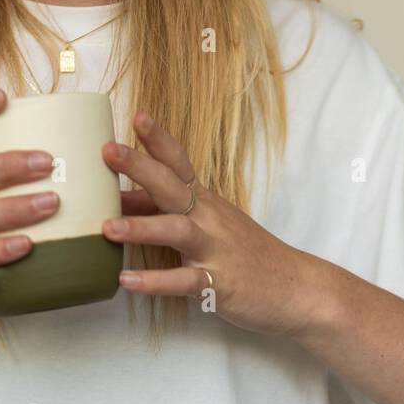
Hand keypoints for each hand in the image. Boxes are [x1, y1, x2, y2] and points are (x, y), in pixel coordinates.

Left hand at [101, 111, 328, 337]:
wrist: (296, 288)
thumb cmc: (246, 255)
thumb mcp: (208, 227)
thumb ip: (165, 213)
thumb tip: (121, 202)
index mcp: (205, 202)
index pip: (180, 163)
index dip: (158, 139)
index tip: (136, 116)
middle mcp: (208, 219)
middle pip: (172, 186)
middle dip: (140, 167)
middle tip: (107, 150)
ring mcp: (214, 250)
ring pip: (176, 231)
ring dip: (141, 228)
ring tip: (107, 228)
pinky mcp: (218, 284)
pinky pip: (183, 282)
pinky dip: (154, 282)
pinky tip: (126, 281)